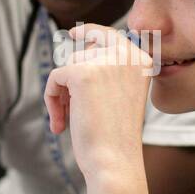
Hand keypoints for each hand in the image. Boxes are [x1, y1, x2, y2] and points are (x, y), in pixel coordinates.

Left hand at [43, 23, 151, 174]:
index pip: (110, 35)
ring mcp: (106, 62)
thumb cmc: (117, 137)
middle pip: (85, 51)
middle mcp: (128, 55)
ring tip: (68, 121)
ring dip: (63, 93)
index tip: (74, 34)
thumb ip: (109, 70)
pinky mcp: (82, 72)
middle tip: (68, 109)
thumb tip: (80, 47)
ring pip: (69, 65)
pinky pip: (55, 77)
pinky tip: (60, 124)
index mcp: (142, 61)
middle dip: (73, 78)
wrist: (115, 160)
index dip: (90, 33)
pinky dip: (52, 99)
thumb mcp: (121, 95)